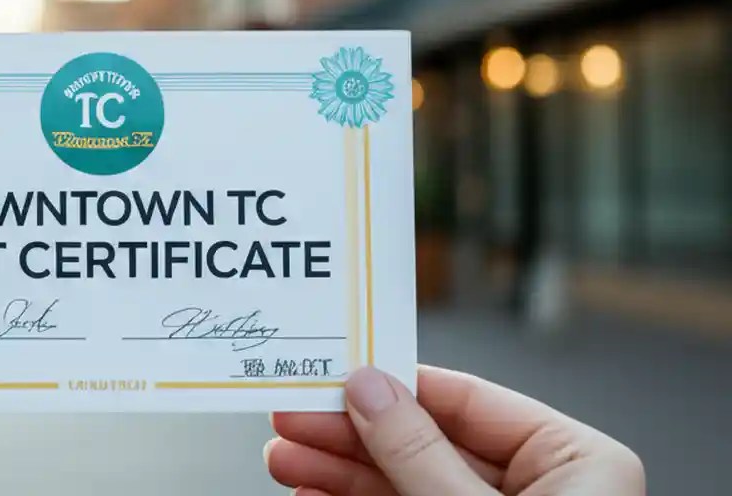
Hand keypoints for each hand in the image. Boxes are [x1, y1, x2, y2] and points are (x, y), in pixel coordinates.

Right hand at [265, 365, 643, 495]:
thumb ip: (417, 453)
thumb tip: (371, 391)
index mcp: (576, 463)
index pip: (467, 400)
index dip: (393, 385)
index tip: (333, 377)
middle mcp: (542, 492)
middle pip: (426, 441)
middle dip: (351, 435)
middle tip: (292, 420)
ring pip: (405, 482)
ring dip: (340, 472)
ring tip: (286, 459)